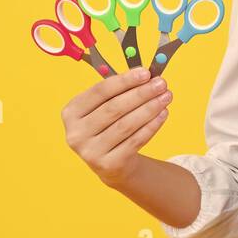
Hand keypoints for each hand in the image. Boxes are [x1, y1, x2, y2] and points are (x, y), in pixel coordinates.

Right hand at [61, 67, 173, 188]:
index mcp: (71, 112)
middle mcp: (76, 133)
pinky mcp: (108, 164)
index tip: (146, 72)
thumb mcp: (105, 108)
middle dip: (141, 93)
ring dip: (149, 108)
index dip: (124, 80)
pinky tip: (163, 114)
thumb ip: (120, 91)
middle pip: (114, 108)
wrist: (111, 164)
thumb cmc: (109, 127)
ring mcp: (90, 151)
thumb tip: (147, 74)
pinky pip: (135, 141)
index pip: (99, 91)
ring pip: (126, 125)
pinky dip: (151, 126)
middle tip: (161, 84)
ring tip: (166, 97)